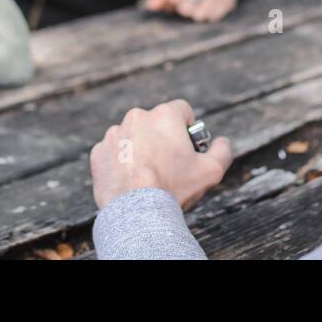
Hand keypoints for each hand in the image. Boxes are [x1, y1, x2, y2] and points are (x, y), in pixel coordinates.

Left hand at [90, 99, 232, 209]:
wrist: (135, 211)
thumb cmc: (174, 188)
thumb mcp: (212, 171)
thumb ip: (223, 151)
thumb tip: (222, 142)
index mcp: (164, 115)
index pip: (182, 110)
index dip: (188, 128)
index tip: (187, 147)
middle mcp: (136, 117)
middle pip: (156, 124)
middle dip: (163, 140)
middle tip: (169, 166)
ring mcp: (114, 134)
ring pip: (133, 136)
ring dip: (140, 149)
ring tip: (147, 176)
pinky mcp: (98, 152)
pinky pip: (114, 152)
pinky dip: (121, 162)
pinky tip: (129, 181)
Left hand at [143, 0, 240, 21]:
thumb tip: (149, 7)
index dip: (173, 2)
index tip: (176, 0)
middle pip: (187, 9)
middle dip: (184, 10)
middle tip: (187, 6)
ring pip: (201, 15)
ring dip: (197, 15)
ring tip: (197, 8)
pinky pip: (214, 17)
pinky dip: (209, 17)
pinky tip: (209, 10)